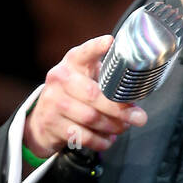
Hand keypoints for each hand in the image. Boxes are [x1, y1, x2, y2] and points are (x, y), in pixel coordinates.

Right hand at [23, 36, 147, 158]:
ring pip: (90, 118)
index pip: (84, 52)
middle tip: (139, 117)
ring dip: (113, 126)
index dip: (97, 47)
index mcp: (73, 62)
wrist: (42, 120)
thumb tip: (136, 99)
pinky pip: (83, 136)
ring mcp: (53, 101)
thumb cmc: (74, 96)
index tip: (110, 42)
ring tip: (123, 128)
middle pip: (93, 94)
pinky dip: (101, 140)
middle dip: (120, 109)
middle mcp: (60, 78)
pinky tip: (108, 139)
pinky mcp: (51, 123)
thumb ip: (108, 82)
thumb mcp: (87, 79)